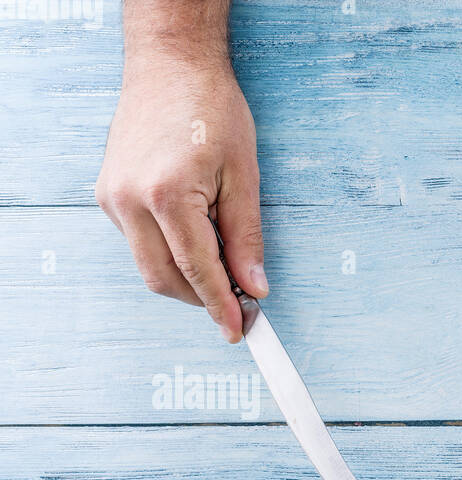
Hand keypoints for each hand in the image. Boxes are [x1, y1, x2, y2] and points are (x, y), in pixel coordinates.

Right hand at [96, 47, 264, 342]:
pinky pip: (140, 244)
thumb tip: (254, 287)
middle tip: (241, 301)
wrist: (170, 65)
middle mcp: (130, 200)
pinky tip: (196, 234)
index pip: (197, 272)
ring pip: (150, 266)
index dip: (221, 307)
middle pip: (164, 279)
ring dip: (186, 276)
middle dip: (203, 299)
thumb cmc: (212, 110)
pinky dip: (170, 253)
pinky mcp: (107, 195)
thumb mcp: (244, 176)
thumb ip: (246, 238)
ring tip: (222, 257)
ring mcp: (112, 198)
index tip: (238, 332)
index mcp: (168, 196)